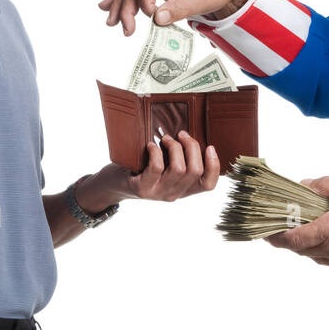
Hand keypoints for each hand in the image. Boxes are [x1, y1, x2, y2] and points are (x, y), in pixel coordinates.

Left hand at [92, 130, 220, 202]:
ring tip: (165, 139)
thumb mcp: (165, 168)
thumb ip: (181, 159)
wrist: (113, 184)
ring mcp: (158, 193)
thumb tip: (193, 137)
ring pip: (178, 168)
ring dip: (174, 147)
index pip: (208, 185)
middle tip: (181, 134)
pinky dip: (156, 151)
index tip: (210, 146)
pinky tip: (151, 145)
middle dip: (191, 146)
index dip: (214, 166)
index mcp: (183, 189)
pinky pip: (157, 167)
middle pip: (195, 170)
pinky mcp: (142, 189)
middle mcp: (173, 194)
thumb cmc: (142, 168)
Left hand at [266, 177, 328, 278]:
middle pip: (302, 250)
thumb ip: (323, 186)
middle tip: (287, 226)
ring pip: (317, 257)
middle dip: (292, 238)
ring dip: (310, 245)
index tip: (266, 232)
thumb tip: (304, 187)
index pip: (292, 240)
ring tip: (314, 229)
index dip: (276, 237)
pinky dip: (328, 251)